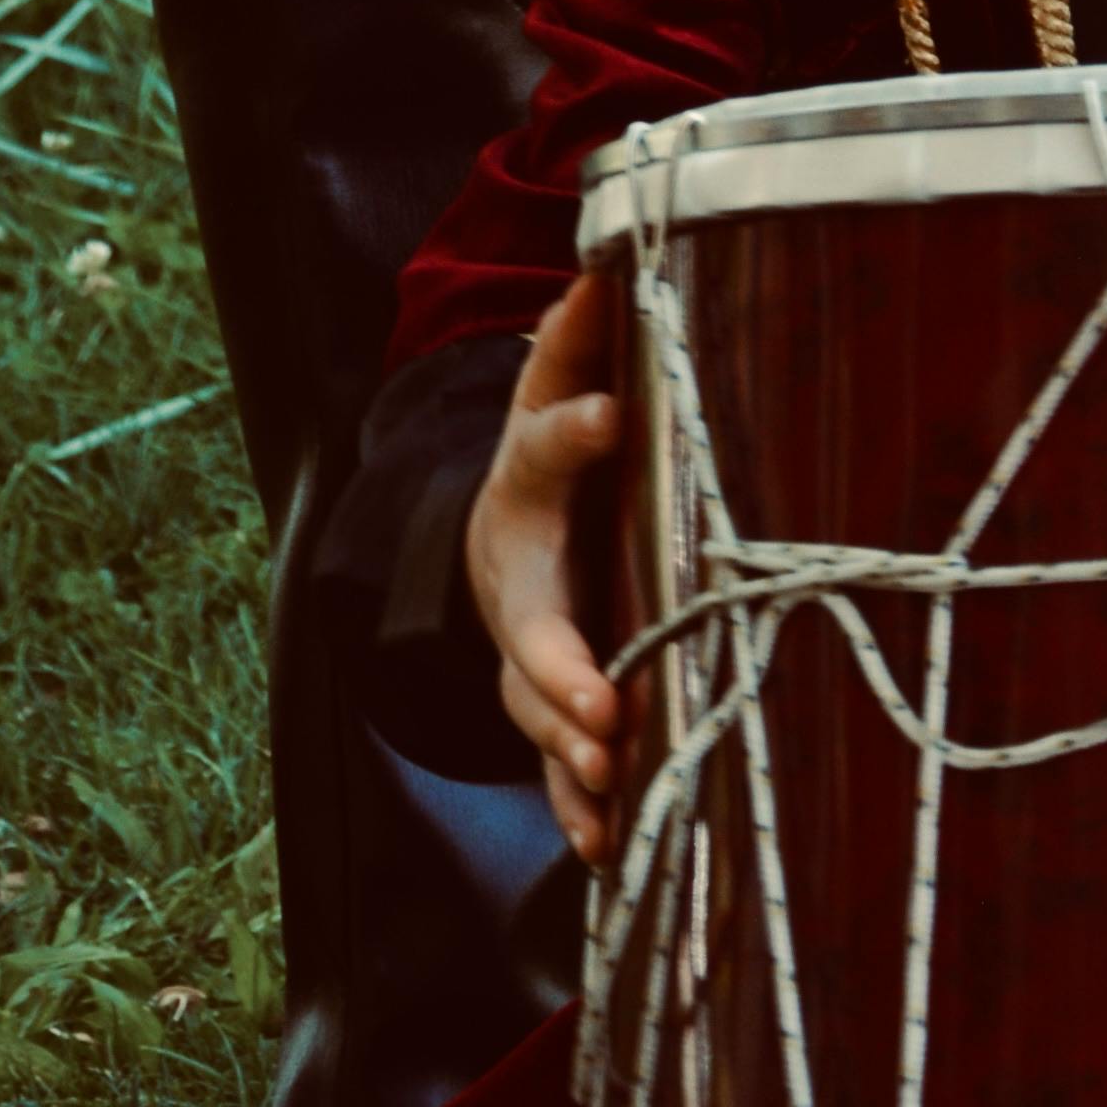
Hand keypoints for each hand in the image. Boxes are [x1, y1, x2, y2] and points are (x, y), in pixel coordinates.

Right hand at [469, 273, 627, 862]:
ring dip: (571, 748)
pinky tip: (603, 845)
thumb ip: (579, 340)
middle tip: (603, 703)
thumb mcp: (556, 387)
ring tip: (611, 776)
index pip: (546, 444)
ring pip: (535, 708)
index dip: (573, 427)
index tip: (609, 414)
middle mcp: (517, 577)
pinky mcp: (544, 707)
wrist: (495, 541)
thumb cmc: (551, 460)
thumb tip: (608, 261)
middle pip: (530, 624)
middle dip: (561, 669)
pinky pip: (554, 766)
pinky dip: (576, 808)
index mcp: (529, 484)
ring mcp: (523, 652)